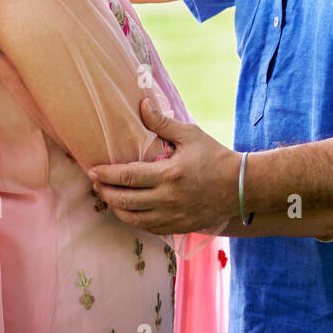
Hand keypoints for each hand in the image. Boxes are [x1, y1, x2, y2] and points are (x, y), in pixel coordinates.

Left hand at [87, 96, 236, 235]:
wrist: (239, 187)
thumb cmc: (214, 156)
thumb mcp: (190, 134)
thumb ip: (163, 122)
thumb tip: (142, 104)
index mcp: (169, 174)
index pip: (128, 176)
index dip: (107, 174)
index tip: (92, 170)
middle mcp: (167, 199)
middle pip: (125, 200)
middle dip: (105, 191)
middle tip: (95, 182)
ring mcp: (172, 217)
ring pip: (132, 218)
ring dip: (115, 207)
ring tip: (107, 195)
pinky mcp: (177, 227)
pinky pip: (146, 228)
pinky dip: (132, 219)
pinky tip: (126, 210)